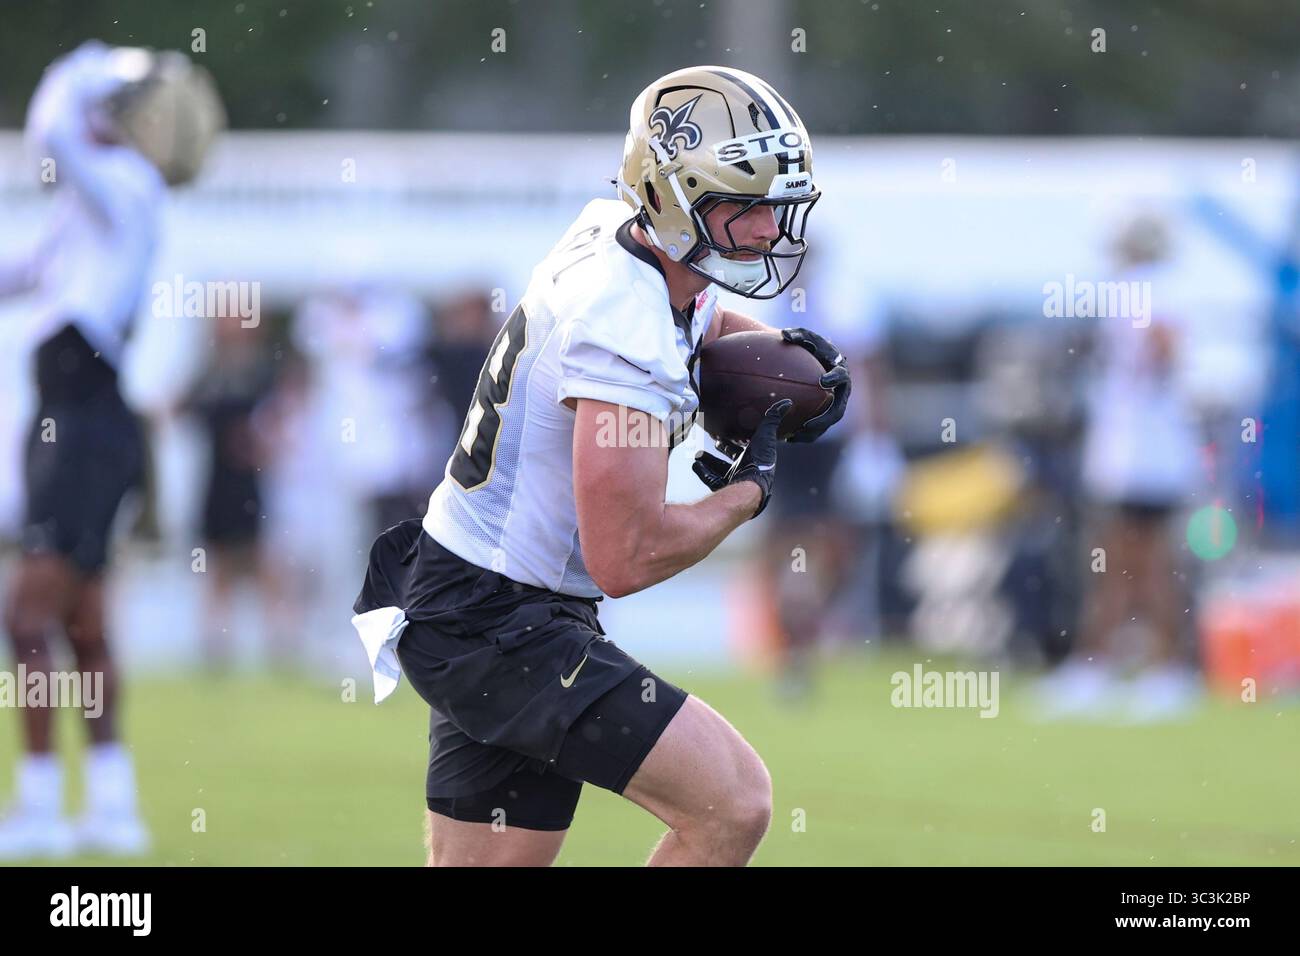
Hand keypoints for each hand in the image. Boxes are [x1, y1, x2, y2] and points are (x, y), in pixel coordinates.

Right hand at [691, 399, 791, 517]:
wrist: (751, 486)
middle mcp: (745, 468)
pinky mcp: (724, 488)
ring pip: (720, 469)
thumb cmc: (760, 463)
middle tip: (716, 441)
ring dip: (710, 461)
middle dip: (724, 449)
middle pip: (733, 458)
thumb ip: (772, 419)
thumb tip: (785, 403)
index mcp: (754, 456)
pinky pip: (711, 479)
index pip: (745, 446)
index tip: (727, 431)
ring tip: (699, 454)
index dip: (737, 439)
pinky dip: (703, 472)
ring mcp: (734, 479)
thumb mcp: (766, 435)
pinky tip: (696, 465)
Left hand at [781, 327, 849, 441]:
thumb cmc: (809, 346)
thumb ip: (797, 334)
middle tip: (808, 424)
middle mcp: (842, 391)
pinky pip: (818, 429)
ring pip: (827, 424)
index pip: (841, 376)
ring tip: (796, 436)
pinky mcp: (827, 414)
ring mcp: (836, 405)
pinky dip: (805, 435)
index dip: (835, 379)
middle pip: (838, 410)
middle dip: (825, 419)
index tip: (823, 381)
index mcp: (840, 371)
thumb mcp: (805, 337)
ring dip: (814, 433)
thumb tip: (784, 335)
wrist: (814, 360)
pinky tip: (787, 438)